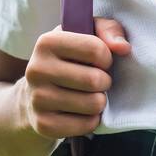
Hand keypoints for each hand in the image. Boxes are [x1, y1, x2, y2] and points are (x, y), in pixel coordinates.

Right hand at [19, 18, 129, 139]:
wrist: (32, 96)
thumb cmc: (68, 60)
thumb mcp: (85, 34)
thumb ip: (108, 30)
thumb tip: (123, 48)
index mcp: (46, 42)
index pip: (95, 49)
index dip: (105, 58)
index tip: (98, 62)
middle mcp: (37, 69)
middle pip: (95, 80)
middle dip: (104, 82)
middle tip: (96, 81)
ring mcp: (38, 99)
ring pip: (93, 104)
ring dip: (99, 101)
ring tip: (88, 96)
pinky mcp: (43, 124)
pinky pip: (86, 125)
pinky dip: (91, 120)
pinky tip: (81, 112)